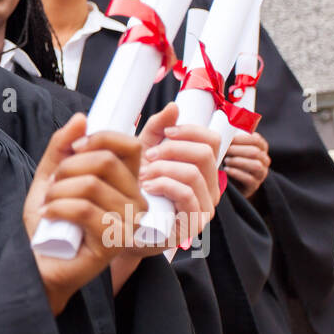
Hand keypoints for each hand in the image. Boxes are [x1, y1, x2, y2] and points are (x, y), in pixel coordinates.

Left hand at [24, 114, 146, 313]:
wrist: (40, 262)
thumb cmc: (50, 222)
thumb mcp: (51, 176)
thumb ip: (63, 147)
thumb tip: (81, 118)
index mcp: (126, 182)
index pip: (130, 145)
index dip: (99, 138)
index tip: (73, 150)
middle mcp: (136, 201)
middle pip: (106, 161)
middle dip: (68, 167)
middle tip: (52, 186)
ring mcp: (128, 223)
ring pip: (92, 185)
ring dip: (58, 191)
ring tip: (49, 204)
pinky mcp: (114, 242)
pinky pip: (85, 209)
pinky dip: (58, 208)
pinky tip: (50, 216)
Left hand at [135, 103, 220, 251]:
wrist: (121, 227)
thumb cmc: (134, 189)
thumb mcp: (142, 153)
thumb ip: (156, 130)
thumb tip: (174, 107)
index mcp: (202, 169)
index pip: (213, 140)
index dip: (190, 130)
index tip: (166, 133)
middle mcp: (210, 188)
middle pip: (205, 153)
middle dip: (173, 149)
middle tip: (148, 156)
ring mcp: (204, 208)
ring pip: (194, 172)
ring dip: (164, 168)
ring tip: (144, 174)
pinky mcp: (194, 224)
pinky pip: (187, 194)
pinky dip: (165, 184)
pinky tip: (148, 187)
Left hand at [222, 129, 269, 198]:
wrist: (233, 182)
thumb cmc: (230, 158)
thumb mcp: (233, 146)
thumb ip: (231, 137)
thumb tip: (219, 125)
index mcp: (261, 146)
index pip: (256, 139)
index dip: (242, 139)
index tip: (228, 139)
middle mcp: (264, 159)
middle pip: (255, 152)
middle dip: (238, 150)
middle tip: (224, 150)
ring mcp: (261, 173)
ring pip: (255, 165)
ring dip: (238, 161)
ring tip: (226, 160)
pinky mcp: (255, 185)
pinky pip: (249, 179)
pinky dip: (237, 173)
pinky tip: (227, 170)